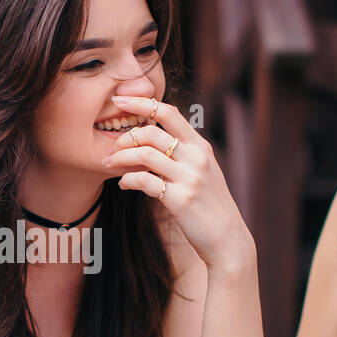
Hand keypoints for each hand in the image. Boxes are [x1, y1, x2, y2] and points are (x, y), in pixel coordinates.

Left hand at [103, 94, 252, 268]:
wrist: (227, 237)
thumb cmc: (209, 204)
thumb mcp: (202, 170)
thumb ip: (182, 152)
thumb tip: (151, 137)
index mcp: (200, 146)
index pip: (168, 112)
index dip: (141, 102)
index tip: (119, 99)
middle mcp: (196, 157)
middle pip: (151, 131)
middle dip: (124, 137)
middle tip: (112, 148)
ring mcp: (189, 178)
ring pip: (144, 155)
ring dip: (120, 158)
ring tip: (109, 164)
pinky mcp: (180, 200)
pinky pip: (144, 182)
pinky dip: (127, 180)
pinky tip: (123, 184)